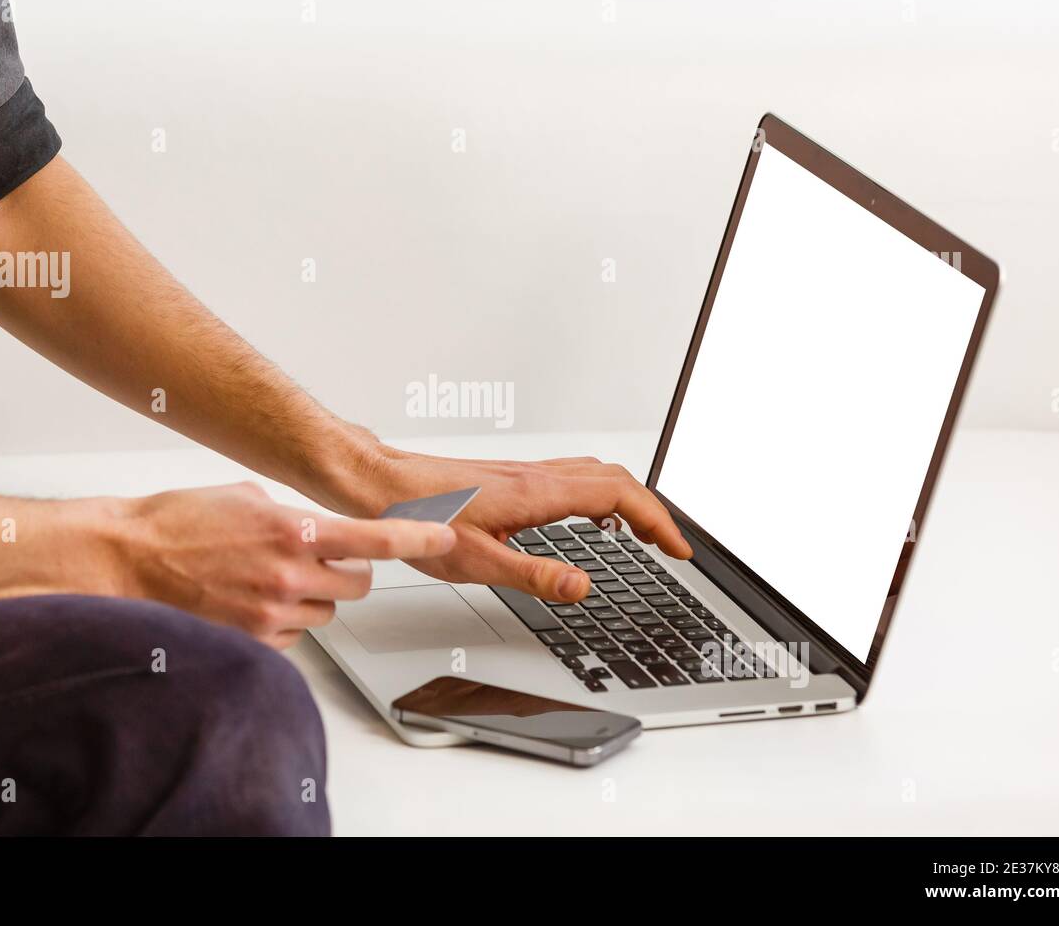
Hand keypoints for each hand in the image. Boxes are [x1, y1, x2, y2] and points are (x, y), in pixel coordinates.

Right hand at [115, 482, 455, 647]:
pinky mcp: (252, 643)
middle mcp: (289, 575)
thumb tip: (312, 526)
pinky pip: (291, 638)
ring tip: (264, 578)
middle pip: (357, 585)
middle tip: (318, 559)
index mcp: (293, 530)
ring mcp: (271, 614)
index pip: (376, 538)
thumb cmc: (174, 524)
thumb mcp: (244, 497)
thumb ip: (291, 513)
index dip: (418, 536)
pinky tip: (245, 601)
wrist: (123, 561)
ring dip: (310, 598)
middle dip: (346, 572)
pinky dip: (280, 622)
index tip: (445, 535)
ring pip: (325, 614)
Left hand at [361, 452, 691, 602]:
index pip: (621, 495)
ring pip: (594, 474)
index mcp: (539, 493)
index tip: (678, 548)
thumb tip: (583, 586)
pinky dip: (597, 494)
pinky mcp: (510, 476)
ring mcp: (524, 472)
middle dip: (651, 510)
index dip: (658, 520)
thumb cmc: (419, 516)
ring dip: (626, 499)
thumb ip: (535, 576)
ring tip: (639, 533)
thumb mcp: (478, 561)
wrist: (381, 484)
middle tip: (668, 544)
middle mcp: (537, 475)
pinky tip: (584, 518)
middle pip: (616, 478)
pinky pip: (571, 477)